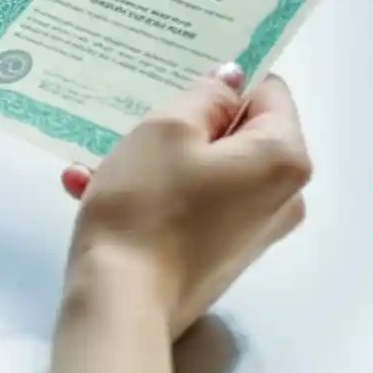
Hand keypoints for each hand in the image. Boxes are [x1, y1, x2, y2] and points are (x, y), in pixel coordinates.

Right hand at [59, 64, 310, 338]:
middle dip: (180, 121)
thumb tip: (228, 82)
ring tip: (95, 155)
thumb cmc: (148, 204)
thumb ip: (204, 95)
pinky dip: (149, 191)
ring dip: (151, 157)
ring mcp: (251, 229)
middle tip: (133, 111)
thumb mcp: (166, 128)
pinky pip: (189, 202)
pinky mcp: (219, 254)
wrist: (121, 299)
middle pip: (235, 132)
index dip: (221, 77)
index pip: (267, 90)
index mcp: (282, 157)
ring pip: (203, 168)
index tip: (176, 73)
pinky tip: (89, 186)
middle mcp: (281, 195)